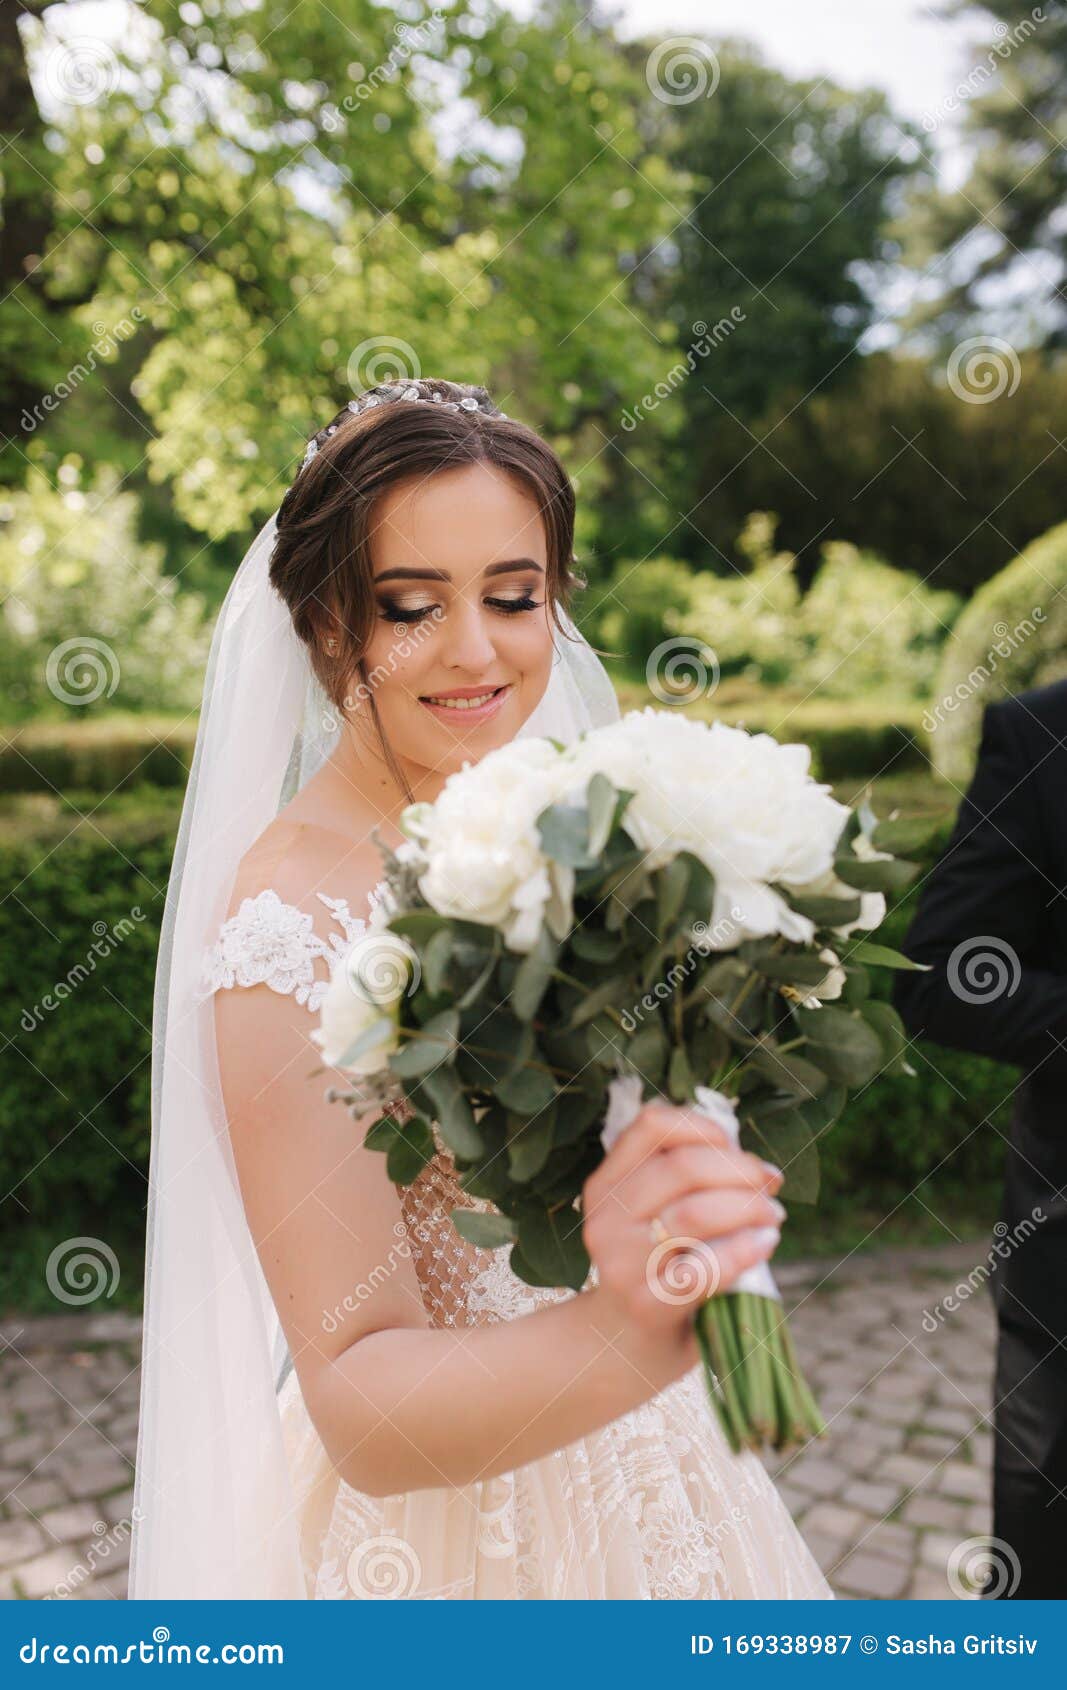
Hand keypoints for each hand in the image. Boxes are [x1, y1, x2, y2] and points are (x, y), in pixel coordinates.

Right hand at [581, 1100, 785, 1368]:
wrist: (618, 1347)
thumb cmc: (650, 1271)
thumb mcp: (646, 1217)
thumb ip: (679, 1182)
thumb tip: (747, 1156)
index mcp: (605, 1185)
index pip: (651, 1125)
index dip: (702, 1126)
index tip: (734, 1144)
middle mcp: (606, 1218)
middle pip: (683, 1167)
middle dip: (740, 1169)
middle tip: (770, 1182)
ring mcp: (623, 1263)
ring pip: (696, 1213)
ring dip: (749, 1207)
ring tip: (773, 1214)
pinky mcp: (648, 1305)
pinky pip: (706, 1267)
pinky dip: (746, 1249)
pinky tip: (765, 1243)